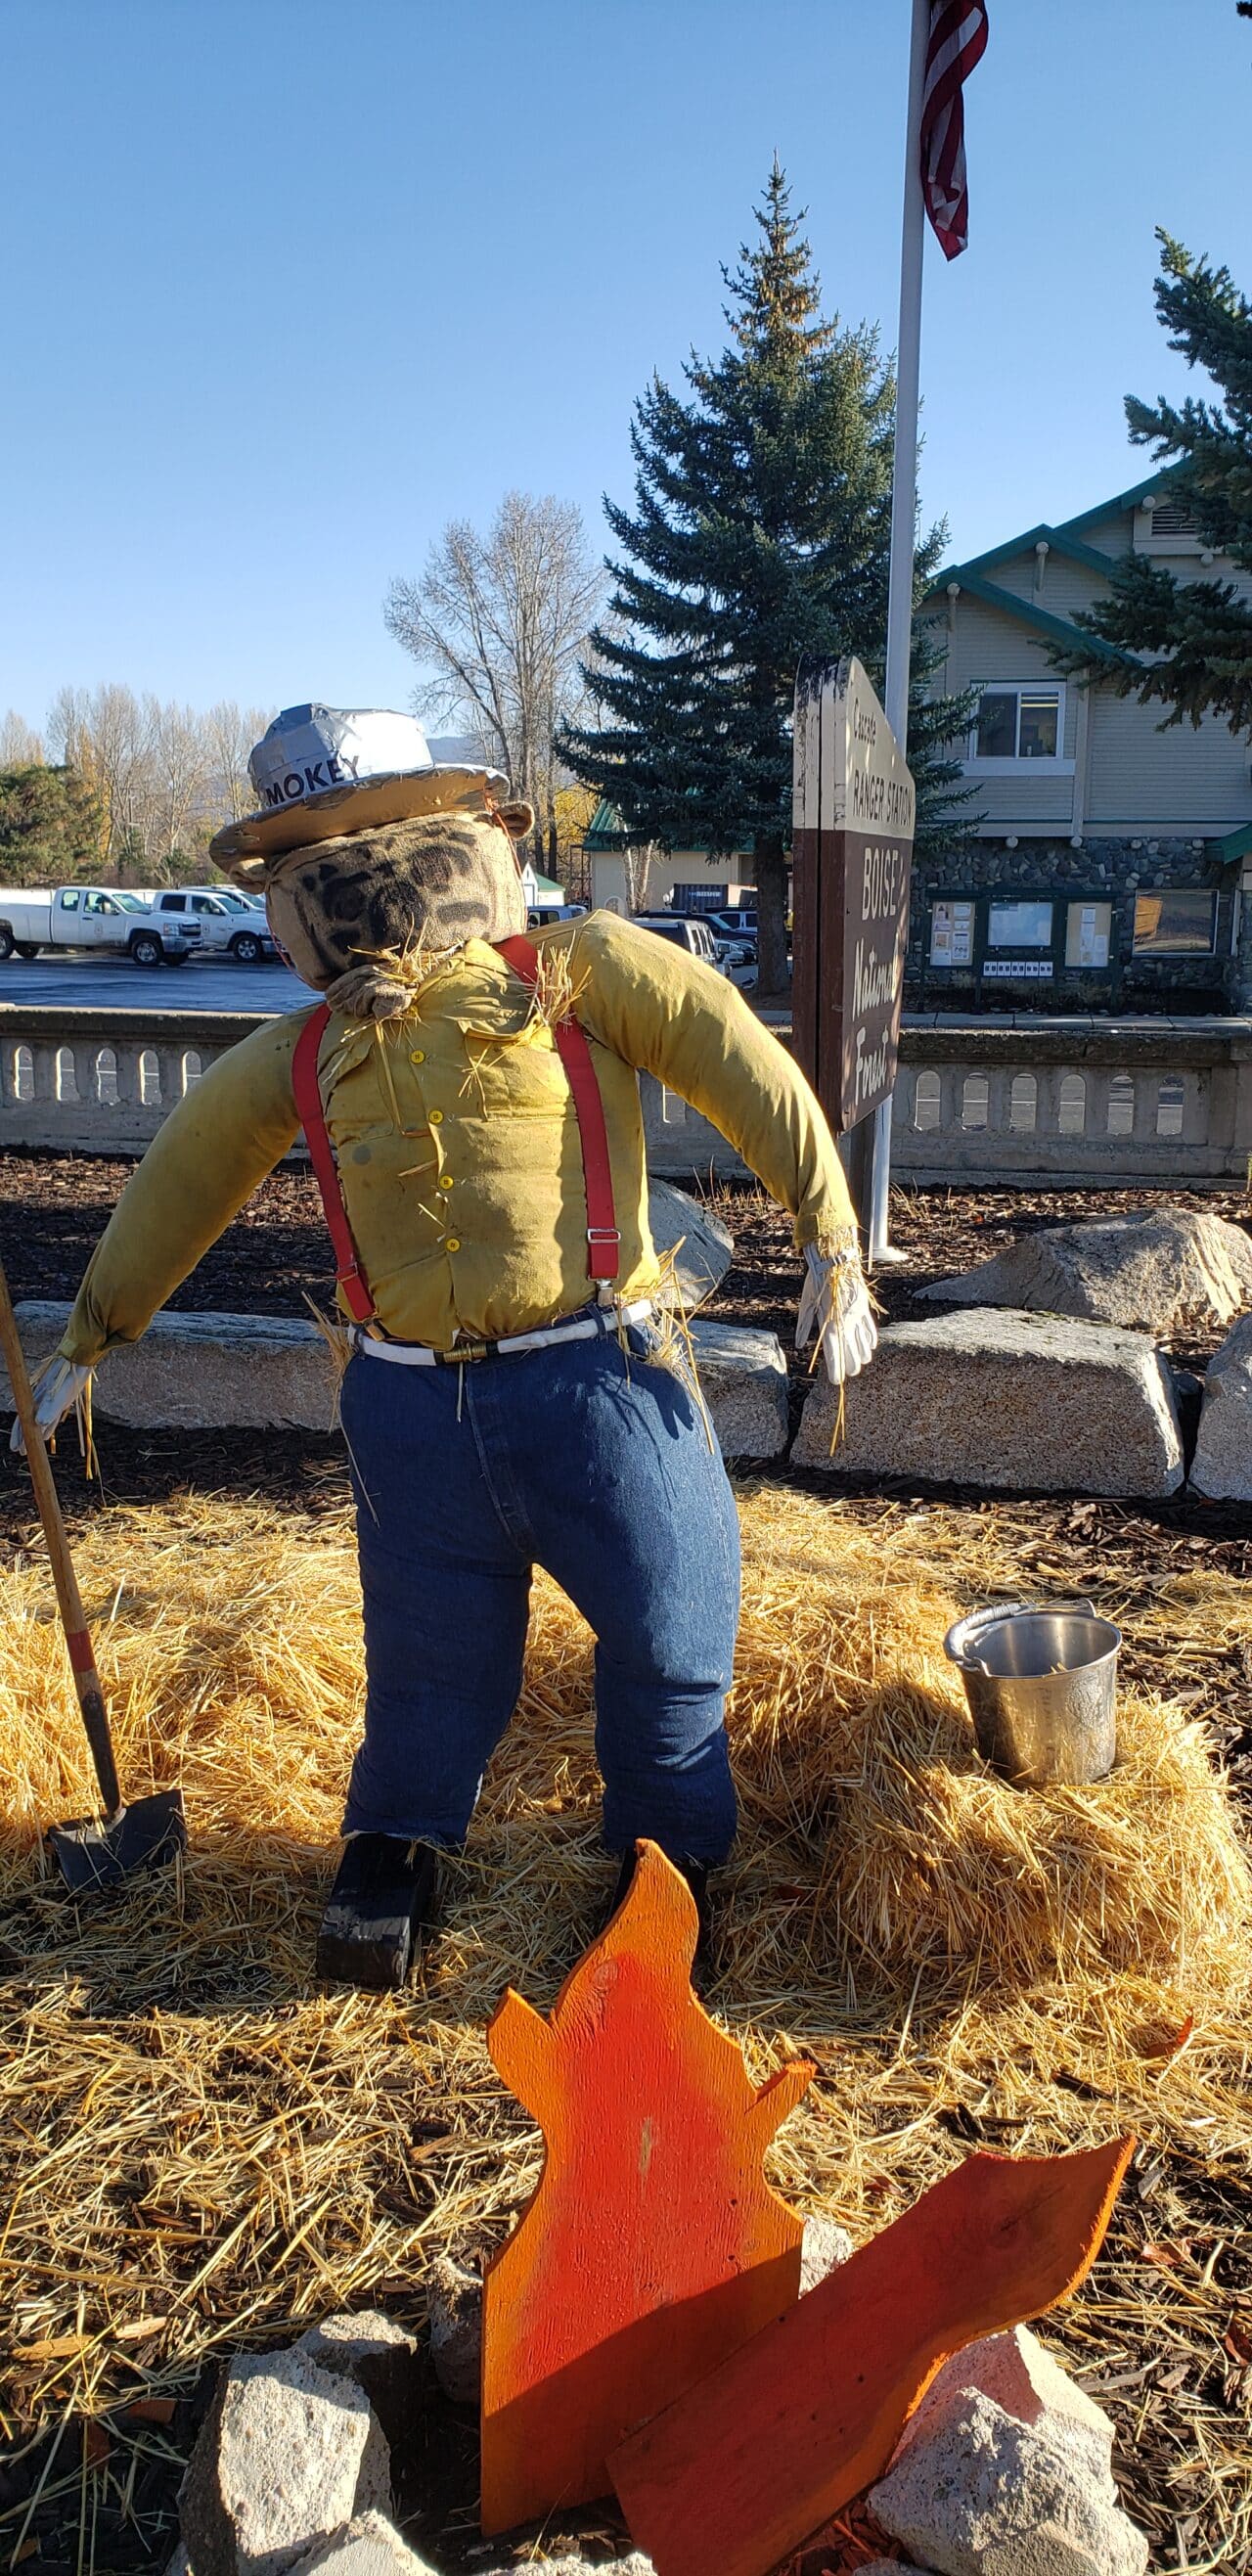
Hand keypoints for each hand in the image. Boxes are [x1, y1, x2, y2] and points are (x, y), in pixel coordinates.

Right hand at [9, 1355, 93, 1454]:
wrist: (79, 1360)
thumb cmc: (68, 1377)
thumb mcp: (60, 1394)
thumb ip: (50, 1409)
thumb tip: (38, 1424)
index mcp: (35, 1399)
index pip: (22, 1420)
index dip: (18, 1434)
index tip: (15, 1448)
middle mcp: (40, 1400)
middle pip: (27, 1422)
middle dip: (23, 1437)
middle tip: (20, 1452)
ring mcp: (50, 1401)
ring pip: (38, 1422)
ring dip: (34, 1435)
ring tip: (29, 1447)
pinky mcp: (61, 1400)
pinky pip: (51, 1418)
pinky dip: (47, 1428)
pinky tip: (45, 1436)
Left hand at [795, 1242, 877, 1387]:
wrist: (834, 1260)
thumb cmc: (816, 1282)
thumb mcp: (806, 1305)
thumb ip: (803, 1326)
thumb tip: (798, 1344)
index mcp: (829, 1324)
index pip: (834, 1353)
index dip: (835, 1369)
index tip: (836, 1381)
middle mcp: (845, 1323)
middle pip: (851, 1352)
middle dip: (850, 1365)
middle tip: (849, 1374)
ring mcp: (857, 1316)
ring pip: (863, 1342)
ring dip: (862, 1355)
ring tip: (860, 1364)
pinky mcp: (863, 1307)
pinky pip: (869, 1328)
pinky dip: (870, 1339)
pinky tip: (870, 1348)